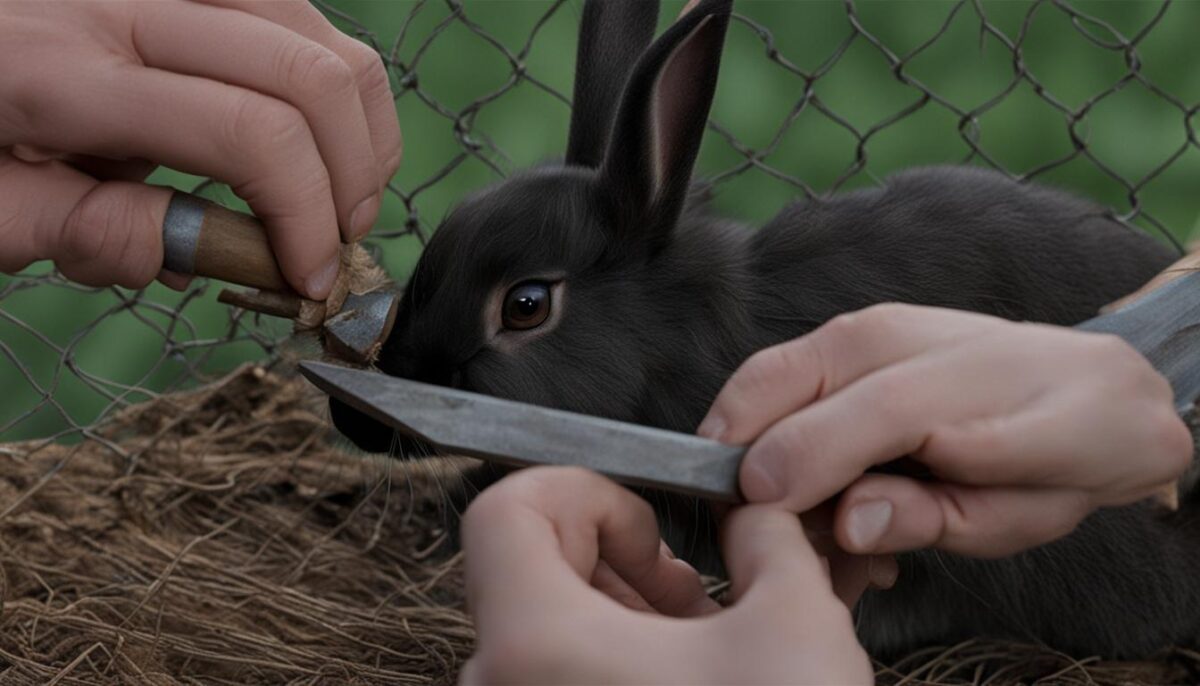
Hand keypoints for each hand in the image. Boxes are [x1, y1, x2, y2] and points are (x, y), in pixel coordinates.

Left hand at [0, 0, 400, 296]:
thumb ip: (80, 233)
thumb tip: (186, 256)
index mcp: (63, 71)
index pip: (247, 134)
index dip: (306, 217)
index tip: (307, 278)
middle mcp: (126, 2)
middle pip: (306, 76)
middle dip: (350, 177)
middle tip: (337, 244)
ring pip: (319, 36)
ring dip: (359, 129)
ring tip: (340, 196)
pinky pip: (297, 14)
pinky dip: (334, 85)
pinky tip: (320, 139)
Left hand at [460, 467, 871, 684]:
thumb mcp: (795, 625)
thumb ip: (770, 538)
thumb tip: (757, 513)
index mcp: (534, 641)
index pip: (504, 512)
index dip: (584, 493)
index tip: (651, 530)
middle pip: (527, 570)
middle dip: (619, 561)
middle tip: (689, 595)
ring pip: (543, 628)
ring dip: (622, 616)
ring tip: (702, 647)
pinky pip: (553, 680)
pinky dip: (612, 665)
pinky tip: (686, 685)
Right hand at [699, 304, 1191, 557]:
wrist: (1093, 388)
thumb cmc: (1060, 453)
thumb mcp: (1020, 510)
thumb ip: (935, 514)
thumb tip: (847, 522)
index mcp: (949, 382)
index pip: (851, 420)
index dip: (795, 470)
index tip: (759, 515)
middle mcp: (888, 339)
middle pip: (775, 383)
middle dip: (737, 455)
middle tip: (748, 524)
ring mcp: (860, 330)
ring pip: (763, 379)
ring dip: (744, 446)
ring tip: (786, 514)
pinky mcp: (843, 339)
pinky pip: (775, 381)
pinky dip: (760, 432)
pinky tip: (802, 486)